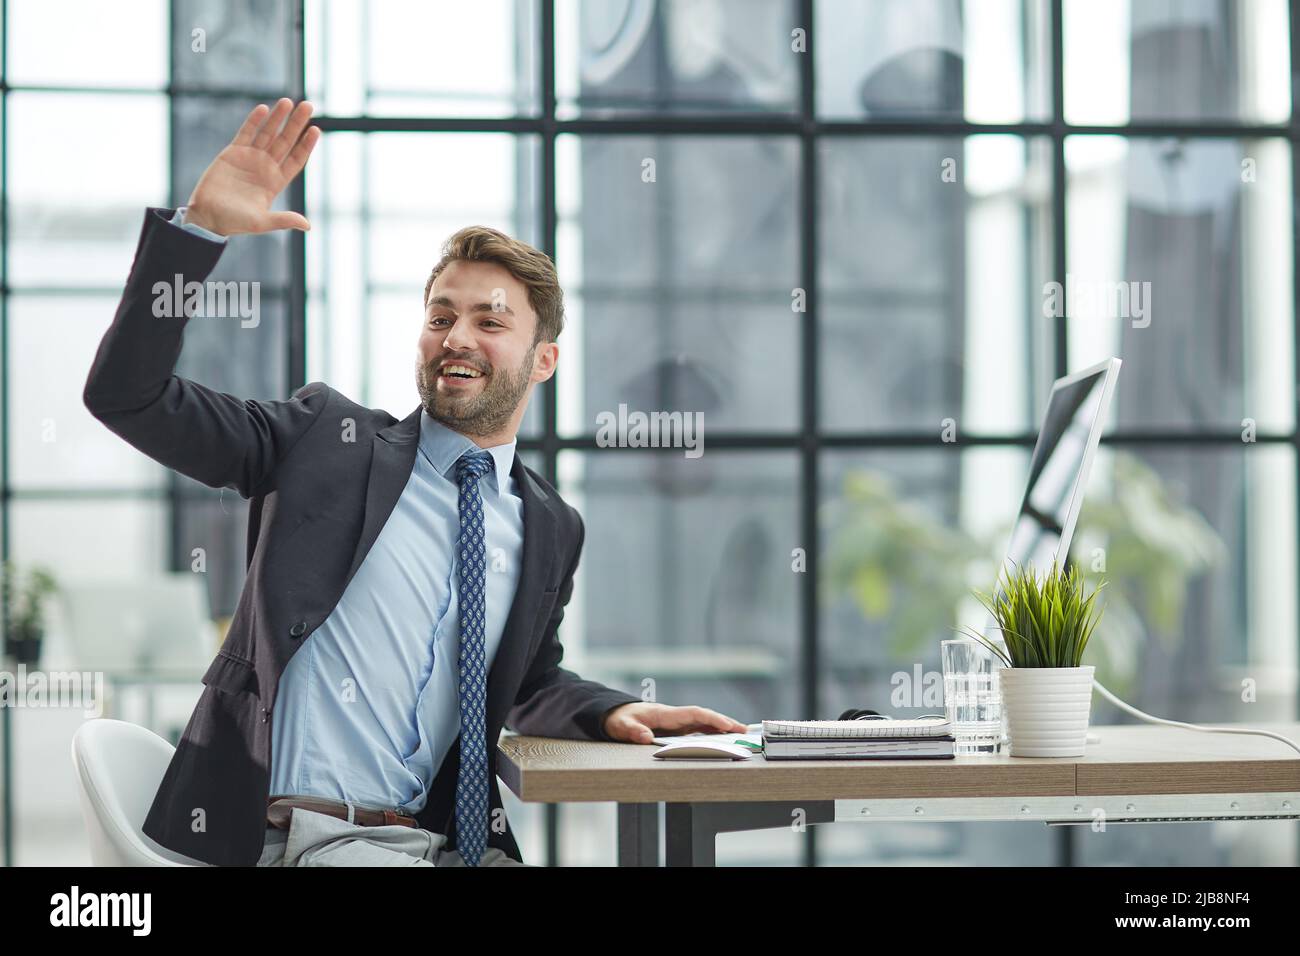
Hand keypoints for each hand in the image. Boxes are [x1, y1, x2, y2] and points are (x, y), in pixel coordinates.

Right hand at [183, 98, 320, 235]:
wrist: (206, 216)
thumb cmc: (234, 222)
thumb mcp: (261, 222)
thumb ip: (284, 220)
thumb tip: (308, 225)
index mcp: (276, 182)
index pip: (295, 159)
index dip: (306, 145)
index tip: (316, 129)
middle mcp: (266, 167)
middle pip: (285, 141)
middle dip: (296, 123)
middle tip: (308, 105)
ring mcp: (250, 158)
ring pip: (267, 133)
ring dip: (277, 117)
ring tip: (288, 101)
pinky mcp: (232, 152)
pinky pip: (246, 133)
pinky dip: (254, 122)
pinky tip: (264, 109)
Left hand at [602, 702, 747, 743]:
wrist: (615, 713)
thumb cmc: (619, 719)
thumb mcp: (621, 726)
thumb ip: (632, 731)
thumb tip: (645, 738)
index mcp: (665, 714)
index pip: (694, 714)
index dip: (712, 719)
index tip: (728, 726)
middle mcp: (674, 716)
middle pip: (704, 717)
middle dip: (725, 722)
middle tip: (745, 731)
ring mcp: (676, 722)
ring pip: (703, 722)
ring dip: (721, 727)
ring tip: (741, 735)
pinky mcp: (675, 728)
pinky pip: (697, 729)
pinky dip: (711, 732)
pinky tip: (723, 738)